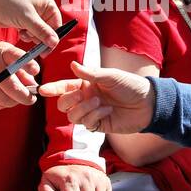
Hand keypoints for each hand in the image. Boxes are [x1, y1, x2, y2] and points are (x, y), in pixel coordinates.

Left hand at [0, 0, 61, 48]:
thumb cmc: (7, 2)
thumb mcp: (27, 18)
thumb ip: (42, 31)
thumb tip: (54, 42)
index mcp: (46, 2)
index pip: (56, 23)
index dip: (53, 37)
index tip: (47, 49)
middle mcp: (40, 6)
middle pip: (47, 28)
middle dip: (40, 37)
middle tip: (33, 43)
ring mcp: (30, 12)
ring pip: (37, 31)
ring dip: (32, 36)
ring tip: (24, 34)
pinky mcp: (21, 18)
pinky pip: (29, 30)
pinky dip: (26, 34)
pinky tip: (20, 32)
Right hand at [0, 38, 39, 108]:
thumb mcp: (8, 54)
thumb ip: (23, 68)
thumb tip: (34, 86)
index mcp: (2, 53)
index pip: (17, 57)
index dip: (27, 64)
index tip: (36, 70)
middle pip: (12, 87)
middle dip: (25, 96)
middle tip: (32, 98)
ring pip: (6, 100)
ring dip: (15, 100)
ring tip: (18, 95)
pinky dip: (5, 102)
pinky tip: (5, 95)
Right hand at [39, 61, 155, 133]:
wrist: (147, 103)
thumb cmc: (130, 85)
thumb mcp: (110, 75)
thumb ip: (90, 73)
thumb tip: (72, 65)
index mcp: (87, 84)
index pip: (65, 87)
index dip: (53, 89)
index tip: (42, 90)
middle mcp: (87, 99)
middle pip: (64, 104)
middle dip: (67, 100)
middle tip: (80, 95)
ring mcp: (92, 113)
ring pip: (73, 116)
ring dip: (83, 109)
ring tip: (99, 103)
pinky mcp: (99, 125)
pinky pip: (87, 123)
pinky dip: (95, 116)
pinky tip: (108, 110)